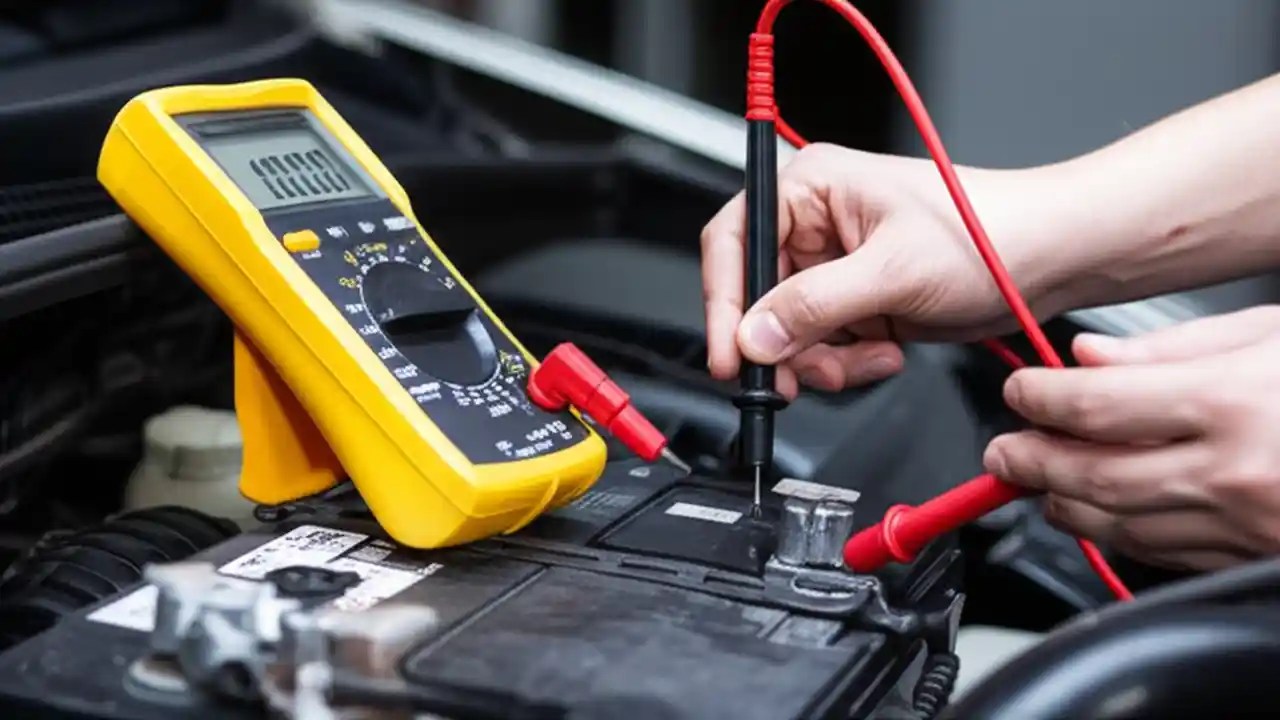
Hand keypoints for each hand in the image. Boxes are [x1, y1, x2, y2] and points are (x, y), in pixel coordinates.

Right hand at [701, 143, 1077, 398]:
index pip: (735, 240)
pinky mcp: (855, 302)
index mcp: (814, 187)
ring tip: (867, 357)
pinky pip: (821, 346)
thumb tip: (754, 334)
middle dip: (782, 343)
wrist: (1049, 260)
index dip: (724, 300)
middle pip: (756, 295)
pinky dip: (845, 363)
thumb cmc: (989, 231)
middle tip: (797, 377)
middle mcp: (816, 224)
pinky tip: (884, 352)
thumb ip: (814, 306)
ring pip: (787, 331)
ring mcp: (835, 267)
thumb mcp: (893, 270)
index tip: (731, 353)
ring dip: (820, 359)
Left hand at [984, 306, 1279, 570]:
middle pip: (1094, 476)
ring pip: (1121, 527)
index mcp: (1232, 401)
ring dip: (1065, 504)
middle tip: (1002, 452)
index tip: (1019, 391)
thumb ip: (1174, 347)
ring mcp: (1244, 526)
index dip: (1041, 398)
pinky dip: (1118, 532)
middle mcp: (1234, 472)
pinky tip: (1099, 511)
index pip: (1096, 405)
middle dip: (1031, 463)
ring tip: (1040, 480)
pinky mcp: (1251, 560)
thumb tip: (1089, 356)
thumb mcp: (1271, 337)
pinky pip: (1163, 554)